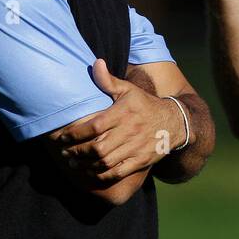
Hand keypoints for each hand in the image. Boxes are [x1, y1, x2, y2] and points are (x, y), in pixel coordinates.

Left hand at [56, 59, 182, 181]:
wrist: (175, 122)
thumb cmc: (145, 104)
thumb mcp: (129, 90)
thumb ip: (109, 81)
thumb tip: (95, 63)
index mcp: (124, 113)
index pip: (94, 126)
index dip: (75, 134)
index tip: (63, 137)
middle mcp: (130, 131)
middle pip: (98, 148)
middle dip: (77, 152)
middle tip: (65, 153)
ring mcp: (136, 148)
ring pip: (106, 162)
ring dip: (86, 165)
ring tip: (74, 163)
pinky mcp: (141, 161)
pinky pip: (118, 173)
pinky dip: (102, 175)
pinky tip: (91, 172)